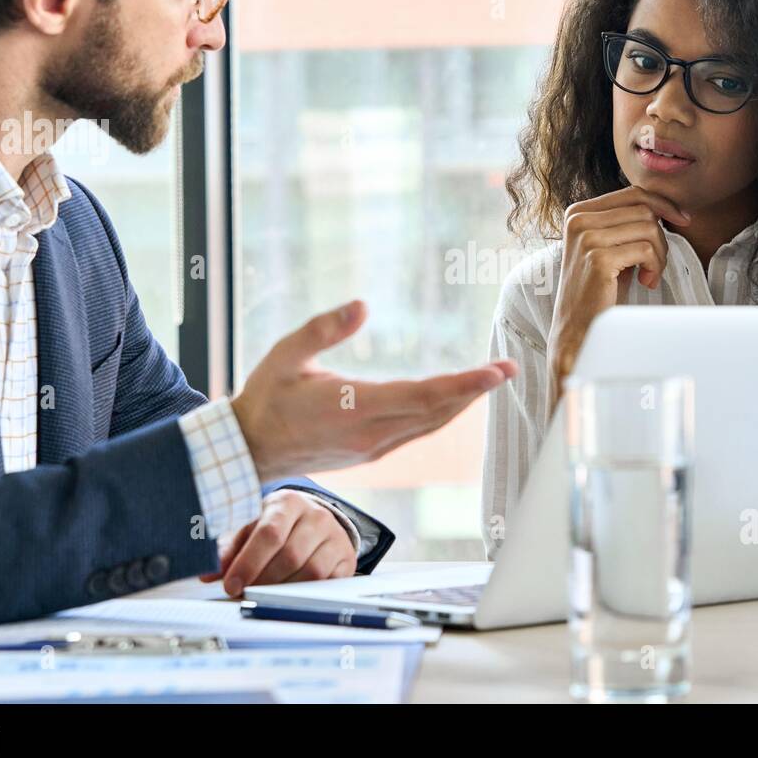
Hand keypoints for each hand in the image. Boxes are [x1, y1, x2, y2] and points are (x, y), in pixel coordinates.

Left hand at [199, 490, 356, 595]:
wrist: (314, 521)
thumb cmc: (277, 526)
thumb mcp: (251, 530)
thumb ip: (230, 549)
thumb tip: (208, 572)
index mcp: (288, 502)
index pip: (269, 533)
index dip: (248, 563)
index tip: (231, 585)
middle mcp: (316, 516)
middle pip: (290, 555)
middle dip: (263, 580)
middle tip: (245, 593)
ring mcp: (335, 536)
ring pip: (310, 572)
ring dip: (282, 590)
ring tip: (264, 594)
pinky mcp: (346, 558)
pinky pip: (326, 582)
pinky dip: (304, 593)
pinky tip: (287, 594)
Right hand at [230, 299, 517, 480]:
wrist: (249, 449)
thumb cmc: (266, 397)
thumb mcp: (286, 354)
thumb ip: (324, 328)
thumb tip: (363, 305)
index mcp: (354, 408)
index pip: (424, 396)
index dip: (465, 384)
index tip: (497, 371)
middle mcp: (371, 433)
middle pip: (438, 411)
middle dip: (476, 390)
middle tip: (508, 368)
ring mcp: (373, 447)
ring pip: (431, 424)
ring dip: (463, 403)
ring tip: (490, 380)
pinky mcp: (370, 452)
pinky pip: (417, 431)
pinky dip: (442, 413)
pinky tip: (453, 399)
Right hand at [546, 185, 688, 408]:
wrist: (578, 329)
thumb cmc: (599, 290)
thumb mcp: (611, 247)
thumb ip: (627, 223)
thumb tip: (666, 206)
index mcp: (578, 212)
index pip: (633, 193)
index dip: (664, 204)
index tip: (683, 220)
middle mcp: (578, 220)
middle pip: (644, 209)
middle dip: (660, 238)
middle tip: (654, 265)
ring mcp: (586, 237)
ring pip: (649, 228)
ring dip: (659, 255)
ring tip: (649, 275)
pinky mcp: (598, 258)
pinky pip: (646, 249)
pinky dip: (655, 267)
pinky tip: (646, 282)